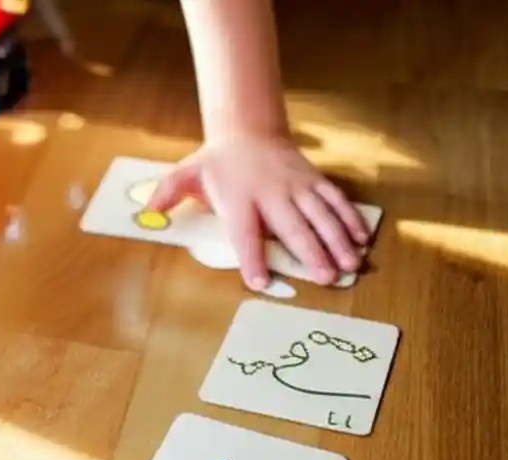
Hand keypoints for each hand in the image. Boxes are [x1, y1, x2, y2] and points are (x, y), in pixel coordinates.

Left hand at [147, 135, 371, 290]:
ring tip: (350, 265)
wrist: (247, 129)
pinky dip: (350, 219)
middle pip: (293, 227)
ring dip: (338, 241)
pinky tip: (362, 239)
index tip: (259, 282)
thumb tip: (146, 213)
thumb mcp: (186, 174)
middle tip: (324, 277)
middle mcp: (272, 193)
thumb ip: (166, 194)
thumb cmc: (216, 161)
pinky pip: (336, 201)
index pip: (245, 233)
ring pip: (321, 215)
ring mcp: (297, 186)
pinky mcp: (314, 180)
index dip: (252, 258)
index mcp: (239, 198)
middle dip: (311, 252)